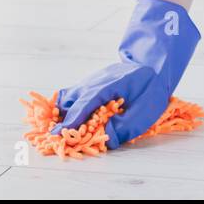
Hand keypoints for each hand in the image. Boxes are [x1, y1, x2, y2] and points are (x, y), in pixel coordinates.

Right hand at [51, 0, 200, 147]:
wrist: (151, 65)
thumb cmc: (150, 88)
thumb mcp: (146, 109)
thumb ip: (126, 125)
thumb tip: (106, 138)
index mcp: (110, 84)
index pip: (87, 102)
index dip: (74, 118)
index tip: (61, 131)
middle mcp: (96, 81)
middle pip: (72, 98)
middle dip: (61, 117)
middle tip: (52, 135)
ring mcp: (91, 81)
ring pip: (69, 95)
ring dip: (62, 112)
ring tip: (55, 129)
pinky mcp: (90, 85)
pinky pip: (73, 95)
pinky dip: (66, 107)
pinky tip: (63, 119)